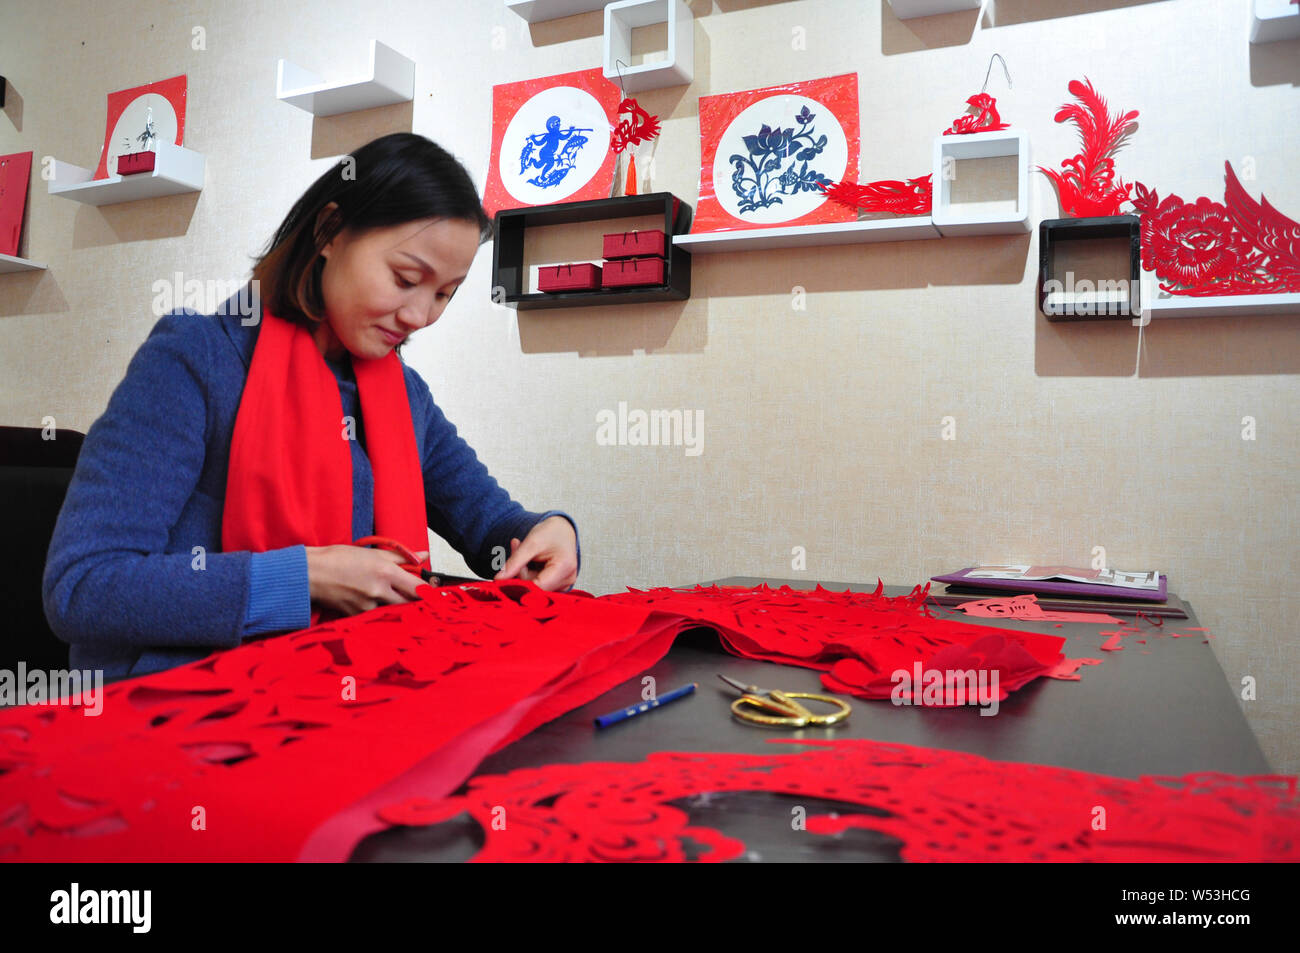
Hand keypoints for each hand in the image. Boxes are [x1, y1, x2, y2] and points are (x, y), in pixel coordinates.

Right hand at [305, 545, 429, 616]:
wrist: (309, 574)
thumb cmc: (338, 558)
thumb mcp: (372, 552)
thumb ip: (401, 556)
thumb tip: (423, 555)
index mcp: (385, 572)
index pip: (418, 588)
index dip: (429, 593)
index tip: (436, 595)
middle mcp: (379, 591)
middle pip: (409, 605)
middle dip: (414, 602)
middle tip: (415, 598)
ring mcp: (367, 606)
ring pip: (392, 611)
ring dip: (395, 606)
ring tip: (388, 597)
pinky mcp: (356, 616)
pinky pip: (375, 616)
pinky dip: (378, 610)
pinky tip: (370, 601)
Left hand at [493, 516, 577, 591]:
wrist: (562, 529)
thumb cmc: (550, 533)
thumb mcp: (531, 543)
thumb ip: (515, 562)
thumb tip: (498, 580)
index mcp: (564, 568)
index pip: (537, 587)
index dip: (518, 584)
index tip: (503, 576)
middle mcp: (567, 581)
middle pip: (534, 588)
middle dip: (521, 572)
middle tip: (516, 547)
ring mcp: (564, 586)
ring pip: (534, 588)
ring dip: (524, 572)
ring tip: (526, 552)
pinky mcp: (559, 587)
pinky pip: (538, 586)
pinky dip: (530, 575)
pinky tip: (531, 561)